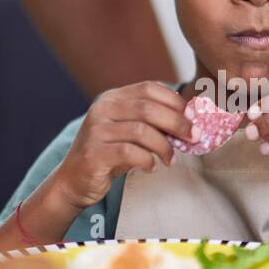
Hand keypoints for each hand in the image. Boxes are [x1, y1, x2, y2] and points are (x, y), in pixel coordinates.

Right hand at [53, 82, 195, 207]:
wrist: (74, 181)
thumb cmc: (109, 155)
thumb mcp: (130, 132)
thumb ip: (153, 122)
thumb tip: (191, 120)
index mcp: (113, 98)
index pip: (149, 88)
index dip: (175, 101)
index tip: (194, 118)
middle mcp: (102, 109)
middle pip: (148, 108)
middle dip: (177, 123)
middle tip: (192, 137)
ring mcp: (96, 130)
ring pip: (141, 131)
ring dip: (164, 146)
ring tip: (170, 159)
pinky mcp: (95, 152)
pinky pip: (130, 152)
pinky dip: (147, 160)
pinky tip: (151, 167)